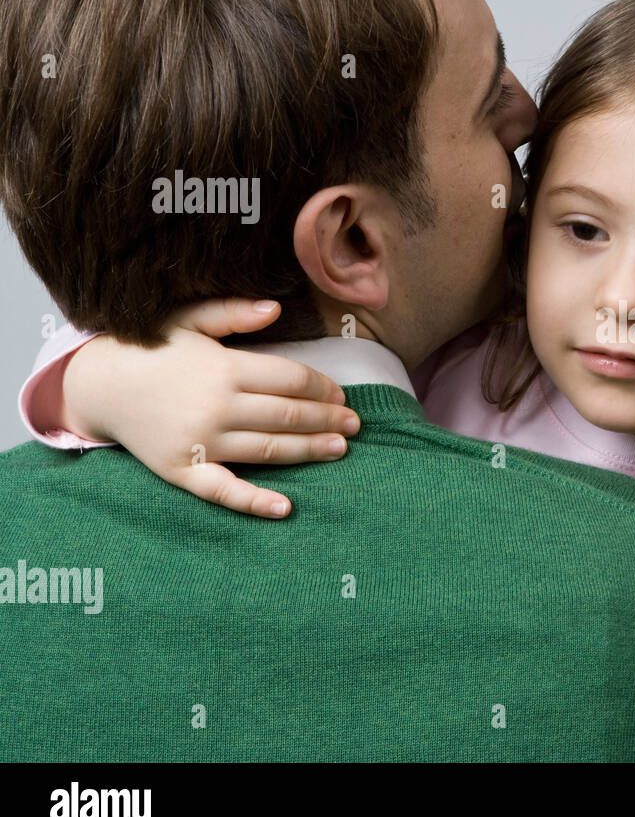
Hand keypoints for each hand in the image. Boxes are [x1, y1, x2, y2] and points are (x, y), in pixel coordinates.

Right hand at [62, 298, 358, 517]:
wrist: (98, 384)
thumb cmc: (151, 349)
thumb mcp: (189, 320)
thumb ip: (233, 313)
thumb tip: (276, 308)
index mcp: (224, 369)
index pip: (291, 380)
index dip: (322, 388)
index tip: (340, 394)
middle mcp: (216, 407)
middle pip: (288, 416)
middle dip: (327, 420)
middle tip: (354, 425)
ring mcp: (200, 442)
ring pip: (269, 449)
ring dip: (310, 450)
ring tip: (340, 449)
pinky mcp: (182, 471)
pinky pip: (224, 490)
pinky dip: (255, 502)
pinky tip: (284, 508)